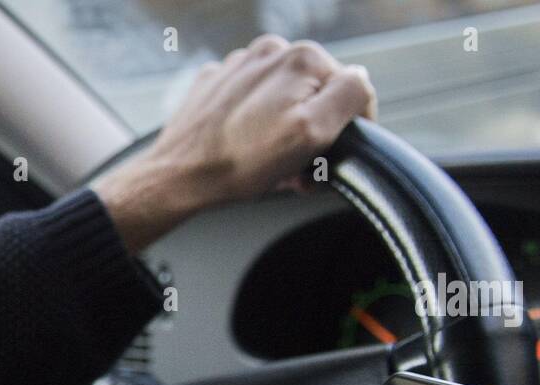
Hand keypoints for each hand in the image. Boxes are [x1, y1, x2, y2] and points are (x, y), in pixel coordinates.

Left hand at [96, 35, 376, 251]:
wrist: (177, 177)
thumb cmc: (239, 163)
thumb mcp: (312, 133)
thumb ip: (349, 97)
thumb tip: (362, 79)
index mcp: (302, 58)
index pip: (350, 91)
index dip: (346, 131)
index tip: (327, 160)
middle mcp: (270, 52)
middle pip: (314, 96)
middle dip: (312, 134)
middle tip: (297, 170)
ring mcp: (239, 67)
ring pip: (283, 102)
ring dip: (285, 135)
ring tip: (268, 166)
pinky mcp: (216, 86)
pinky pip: (250, 107)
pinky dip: (255, 130)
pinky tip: (245, 153)